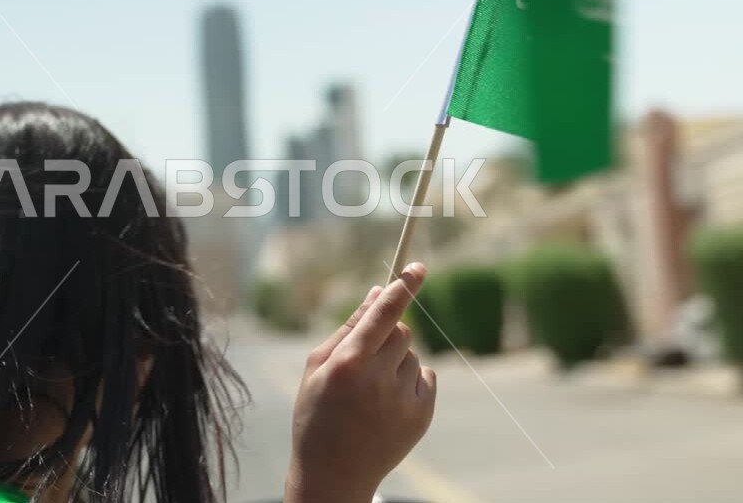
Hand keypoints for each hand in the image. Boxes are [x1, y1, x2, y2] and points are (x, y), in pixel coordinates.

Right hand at [284, 263, 437, 502]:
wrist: (333, 474)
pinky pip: (425, 378)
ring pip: (413, 355)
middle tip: (367, 356)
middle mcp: (379, 378)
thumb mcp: (318, 367)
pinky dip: (410, 381)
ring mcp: (403, 399)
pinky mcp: (422, 415)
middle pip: (402, 331)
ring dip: (396, 362)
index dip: (403, 287)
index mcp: (349, 363)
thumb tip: (379, 291)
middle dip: (389, 333)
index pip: (384, 314)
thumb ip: (349, 326)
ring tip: (371, 393)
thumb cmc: (317, 413)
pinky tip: (386, 404)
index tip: (419, 268)